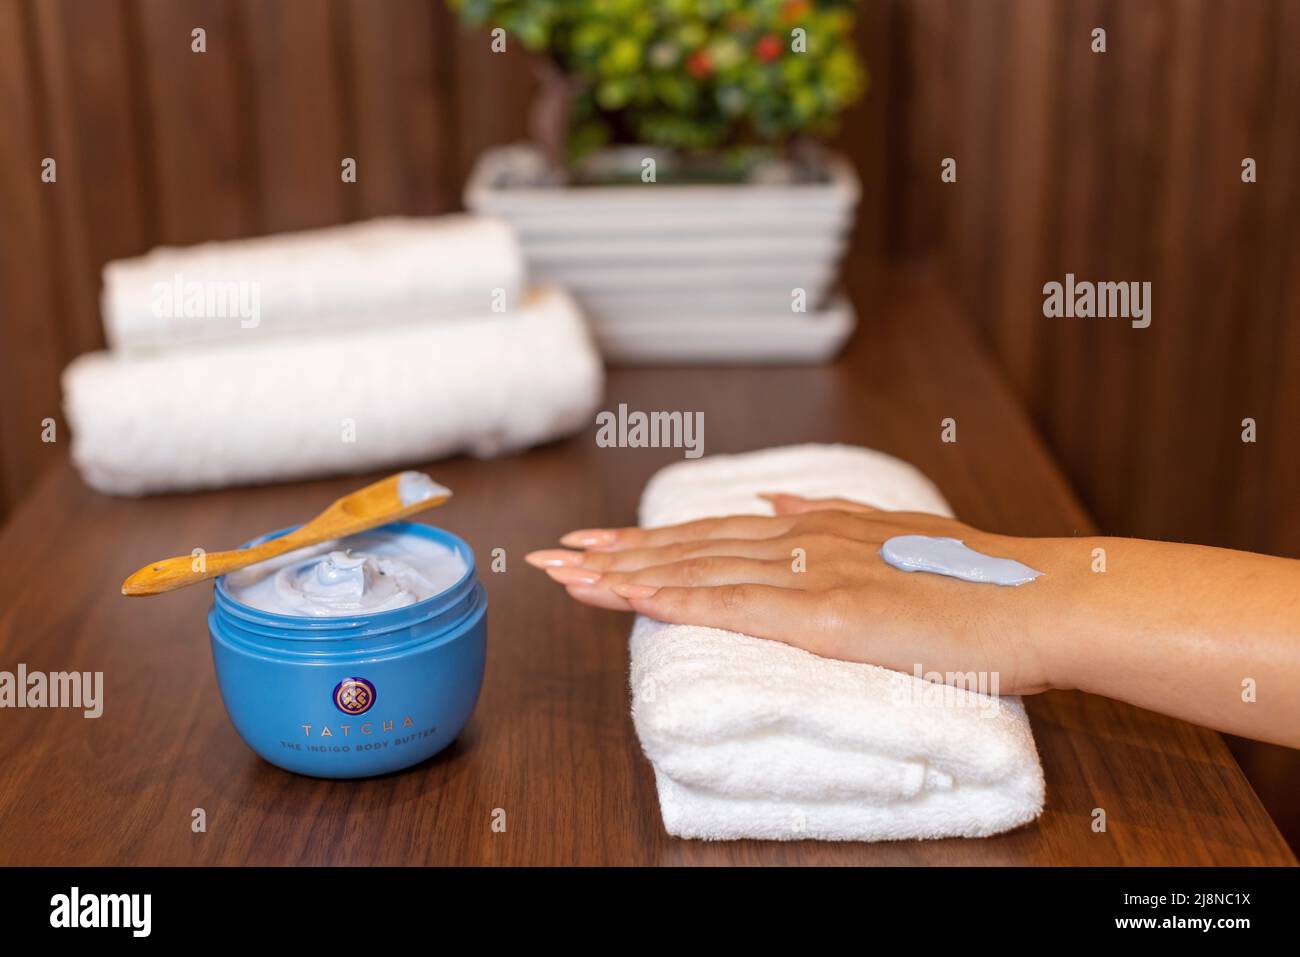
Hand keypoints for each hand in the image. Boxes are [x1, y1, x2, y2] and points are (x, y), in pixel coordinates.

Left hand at [527, 494, 1079, 694]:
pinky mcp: (826, 616)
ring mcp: (811, 575)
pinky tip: (631, 597)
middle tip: (550, 555)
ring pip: (697, 571)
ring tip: (566, 575)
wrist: (1035, 598)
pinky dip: (676, 599)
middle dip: (614, 552)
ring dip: (625, 572)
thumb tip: (769, 503)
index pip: (713, 535)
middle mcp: (803, 542)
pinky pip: (734, 607)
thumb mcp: (894, 532)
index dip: (648, 538)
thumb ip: (826, 517)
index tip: (595, 540)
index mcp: (816, 529)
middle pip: (689, 547)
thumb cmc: (976, 580)